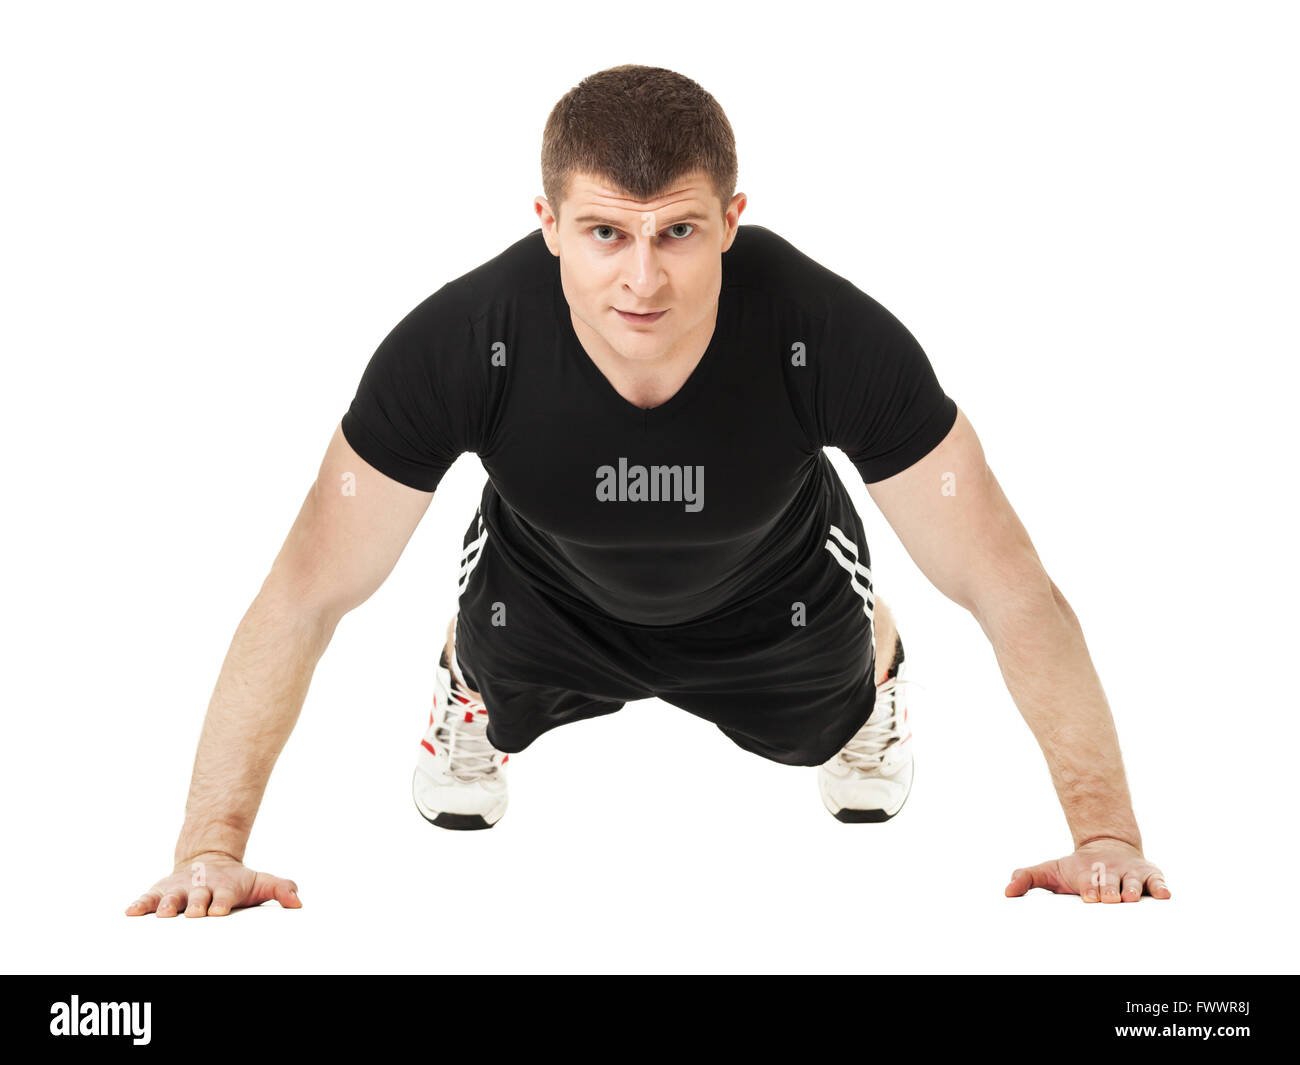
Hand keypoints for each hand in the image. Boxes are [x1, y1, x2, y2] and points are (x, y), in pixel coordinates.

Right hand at [125, 851, 301, 916]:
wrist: (209, 862)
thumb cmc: (235, 880)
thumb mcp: (260, 882)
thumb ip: (280, 889)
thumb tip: (298, 902)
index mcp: (223, 887)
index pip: (223, 896)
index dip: (221, 903)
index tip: (218, 910)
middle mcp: (200, 888)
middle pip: (196, 898)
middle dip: (195, 905)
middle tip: (193, 912)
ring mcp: (179, 890)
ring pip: (170, 899)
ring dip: (166, 906)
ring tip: (162, 914)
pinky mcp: (161, 892)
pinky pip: (148, 898)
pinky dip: (139, 904)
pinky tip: (130, 912)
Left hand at [1005, 838, 1170, 902]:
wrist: (1106, 848)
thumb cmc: (1077, 869)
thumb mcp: (1051, 871)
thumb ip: (1027, 878)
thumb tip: (1007, 892)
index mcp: (1088, 873)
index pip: (1089, 882)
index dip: (1090, 888)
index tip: (1089, 896)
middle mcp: (1111, 872)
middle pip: (1112, 883)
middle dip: (1110, 890)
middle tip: (1110, 898)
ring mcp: (1131, 873)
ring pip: (1135, 882)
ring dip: (1134, 889)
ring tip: (1132, 897)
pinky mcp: (1150, 875)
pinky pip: (1158, 881)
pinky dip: (1161, 887)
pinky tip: (1165, 895)